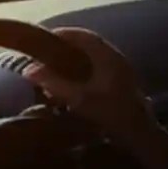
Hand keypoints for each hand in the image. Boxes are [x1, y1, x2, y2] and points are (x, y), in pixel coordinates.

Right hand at [24, 27, 167, 168]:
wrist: (139, 134)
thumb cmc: (110, 113)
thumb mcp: (78, 98)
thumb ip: (53, 83)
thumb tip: (28, 70)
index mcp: (108, 57)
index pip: (83, 36)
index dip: (61, 34)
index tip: (42, 38)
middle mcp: (115, 59)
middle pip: (87, 45)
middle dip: (64, 48)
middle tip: (43, 54)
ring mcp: (119, 71)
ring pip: (91, 58)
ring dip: (72, 60)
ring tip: (52, 69)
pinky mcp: (119, 84)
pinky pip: (96, 69)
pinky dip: (79, 71)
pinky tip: (67, 84)